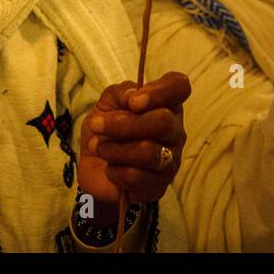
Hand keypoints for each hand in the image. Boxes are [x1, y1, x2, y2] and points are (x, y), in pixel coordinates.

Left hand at [79, 71, 189, 204]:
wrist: (94, 168)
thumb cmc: (106, 129)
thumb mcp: (107, 103)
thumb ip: (120, 93)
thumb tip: (132, 95)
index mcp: (166, 104)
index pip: (179, 87)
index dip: (160, 91)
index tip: (133, 102)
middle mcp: (175, 131)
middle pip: (164, 121)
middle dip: (124, 124)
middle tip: (96, 125)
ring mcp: (170, 160)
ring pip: (149, 151)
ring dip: (114, 148)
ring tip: (97, 147)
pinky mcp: (158, 185)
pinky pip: (137, 177)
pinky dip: (115, 171)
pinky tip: (110, 168)